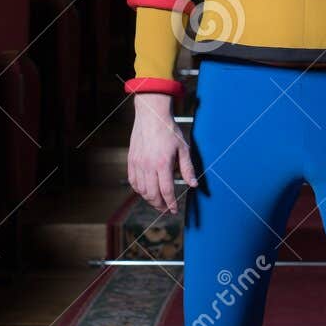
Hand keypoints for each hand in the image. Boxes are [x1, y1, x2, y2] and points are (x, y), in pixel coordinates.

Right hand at [127, 93, 197, 213]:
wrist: (151, 116)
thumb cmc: (169, 130)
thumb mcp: (183, 148)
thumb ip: (187, 168)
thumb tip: (193, 184)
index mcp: (163, 164)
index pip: (166, 191)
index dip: (171, 204)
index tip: (174, 210)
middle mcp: (148, 166)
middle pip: (152, 194)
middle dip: (160, 205)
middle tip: (166, 209)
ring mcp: (138, 164)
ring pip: (141, 190)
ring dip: (149, 199)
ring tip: (157, 202)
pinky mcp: (131, 160)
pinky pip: (133, 181)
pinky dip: (139, 190)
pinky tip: (145, 191)